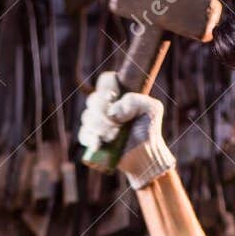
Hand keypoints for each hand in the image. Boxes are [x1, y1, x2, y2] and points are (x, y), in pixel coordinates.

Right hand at [76, 72, 175, 188]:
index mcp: (119, 95)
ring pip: (87, 117)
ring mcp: (98, 123)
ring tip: (113, 136)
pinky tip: (98, 144)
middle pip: (93, 100)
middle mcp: (106, 106)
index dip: (106, 88)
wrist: (145, 154)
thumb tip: (112, 112)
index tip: (112, 97)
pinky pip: (83, 135)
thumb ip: (134, 101)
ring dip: (99, 126)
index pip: (106, 81)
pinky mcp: (93, 139)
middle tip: (117, 123)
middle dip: (102, 112)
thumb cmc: (150, 130)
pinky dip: (89, 138)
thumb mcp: (151, 109)